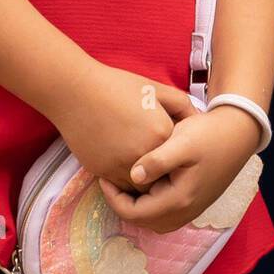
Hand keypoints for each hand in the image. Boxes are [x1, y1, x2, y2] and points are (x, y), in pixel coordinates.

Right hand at [50, 61, 197, 191]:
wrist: (77, 92)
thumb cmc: (117, 86)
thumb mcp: (155, 88)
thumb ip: (181, 104)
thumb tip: (197, 120)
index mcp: (161, 133)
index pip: (180, 154)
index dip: (178, 152)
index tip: (176, 149)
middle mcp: (145, 154)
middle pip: (164, 175)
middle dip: (165, 172)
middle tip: (164, 165)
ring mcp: (122, 166)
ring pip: (143, 187)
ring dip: (146, 181)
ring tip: (146, 167)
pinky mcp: (103, 172)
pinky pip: (121, 187)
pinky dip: (125, 181)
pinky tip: (125, 163)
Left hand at [98, 106, 260, 233]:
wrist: (238, 133)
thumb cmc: (209, 134)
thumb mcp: (182, 141)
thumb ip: (157, 160)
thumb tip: (133, 176)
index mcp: (178, 199)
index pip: (133, 213)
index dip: (113, 198)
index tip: (104, 176)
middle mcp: (185, 211)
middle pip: (141, 221)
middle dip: (122, 203)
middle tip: (111, 178)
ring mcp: (191, 209)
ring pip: (152, 219)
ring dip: (135, 204)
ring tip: (125, 180)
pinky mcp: (194, 202)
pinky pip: (164, 212)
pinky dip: (149, 202)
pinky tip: (146, 180)